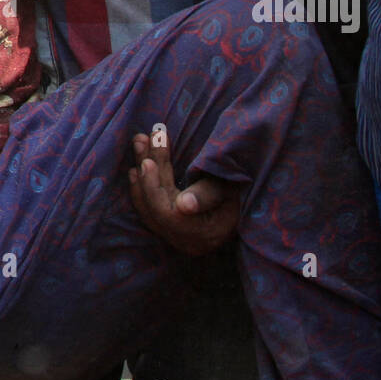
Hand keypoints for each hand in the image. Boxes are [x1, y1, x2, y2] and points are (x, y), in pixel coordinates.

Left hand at [129, 128, 240, 256]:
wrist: (243, 198)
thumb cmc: (238, 187)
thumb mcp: (228, 187)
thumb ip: (208, 194)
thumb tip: (183, 205)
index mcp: (205, 234)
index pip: (168, 215)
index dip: (153, 189)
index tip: (147, 161)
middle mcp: (188, 242)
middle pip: (156, 207)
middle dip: (147, 170)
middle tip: (142, 138)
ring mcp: (178, 238)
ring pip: (149, 206)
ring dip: (142, 173)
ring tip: (139, 142)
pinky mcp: (172, 229)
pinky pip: (150, 210)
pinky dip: (142, 186)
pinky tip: (137, 167)